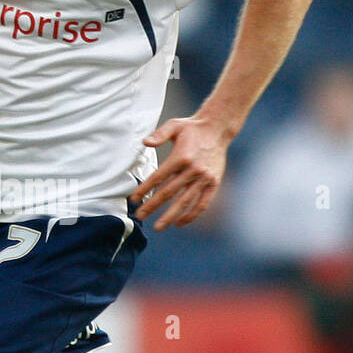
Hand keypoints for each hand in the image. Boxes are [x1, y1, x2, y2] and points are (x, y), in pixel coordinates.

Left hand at [129, 115, 228, 229]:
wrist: (218, 129)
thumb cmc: (193, 128)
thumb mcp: (174, 125)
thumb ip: (159, 135)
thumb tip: (145, 142)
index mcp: (181, 157)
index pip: (159, 177)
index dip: (145, 189)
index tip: (134, 199)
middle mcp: (193, 170)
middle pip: (169, 192)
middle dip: (152, 206)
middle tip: (140, 216)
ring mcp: (204, 178)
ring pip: (185, 201)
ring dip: (170, 216)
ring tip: (158, 226)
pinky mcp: (213, 183)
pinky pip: (202, 203)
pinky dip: (192, 215)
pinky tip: (180, 222)